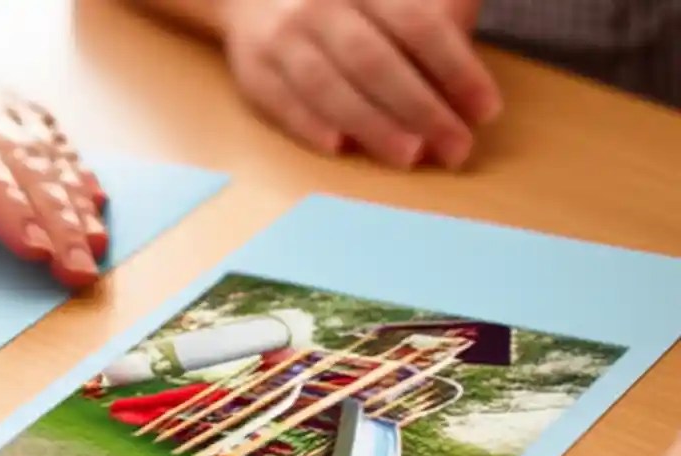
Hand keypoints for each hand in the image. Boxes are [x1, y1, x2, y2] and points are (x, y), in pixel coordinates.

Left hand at [0, 19, 107, 288]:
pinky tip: (99, 215)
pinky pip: (56, 146)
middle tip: (75, 273)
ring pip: (45, 156)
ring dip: (74, 206)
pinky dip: (80, 181)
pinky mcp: (15, 115)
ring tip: (94, 255)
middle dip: (52, 219)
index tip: (26, 244)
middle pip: (16, 165)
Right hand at [222, 0, 501, 168]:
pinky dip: (310, 126)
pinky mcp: (252, 69)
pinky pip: (282, 101)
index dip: (456, 69)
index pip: (419, 25)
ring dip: (371, 125)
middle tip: (455, 148)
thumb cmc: (344, 1)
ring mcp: (282, 37)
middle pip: (374, 62)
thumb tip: (470, 79)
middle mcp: (320, 5)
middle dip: (420, 109)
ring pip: (328, 87)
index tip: (486, 110)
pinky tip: (340, 148)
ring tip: (409, 156)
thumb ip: (437, 13)